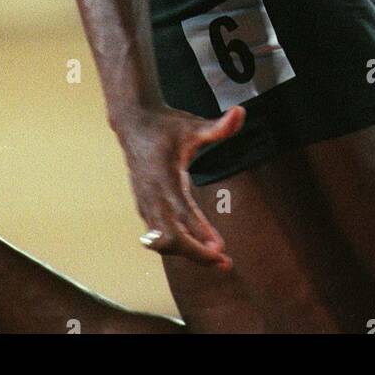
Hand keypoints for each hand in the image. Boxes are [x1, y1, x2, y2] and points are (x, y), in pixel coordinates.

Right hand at [117, 104, 244, 269]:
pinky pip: (158, 236)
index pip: (182, 211)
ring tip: (216, 259)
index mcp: (164, 175)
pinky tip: (197, 250)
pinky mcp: (143, 207)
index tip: (219, 247)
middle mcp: (152, 194)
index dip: (200, 231)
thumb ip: (218, 126)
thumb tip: (241, 113)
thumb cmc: (166, 125)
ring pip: (162, 241)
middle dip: (196, 253)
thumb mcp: (193, 125)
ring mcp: (145, 203)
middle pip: (170, 237)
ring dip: (188, 253)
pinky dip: (176, 246)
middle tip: (224, 262)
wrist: (133, 122)